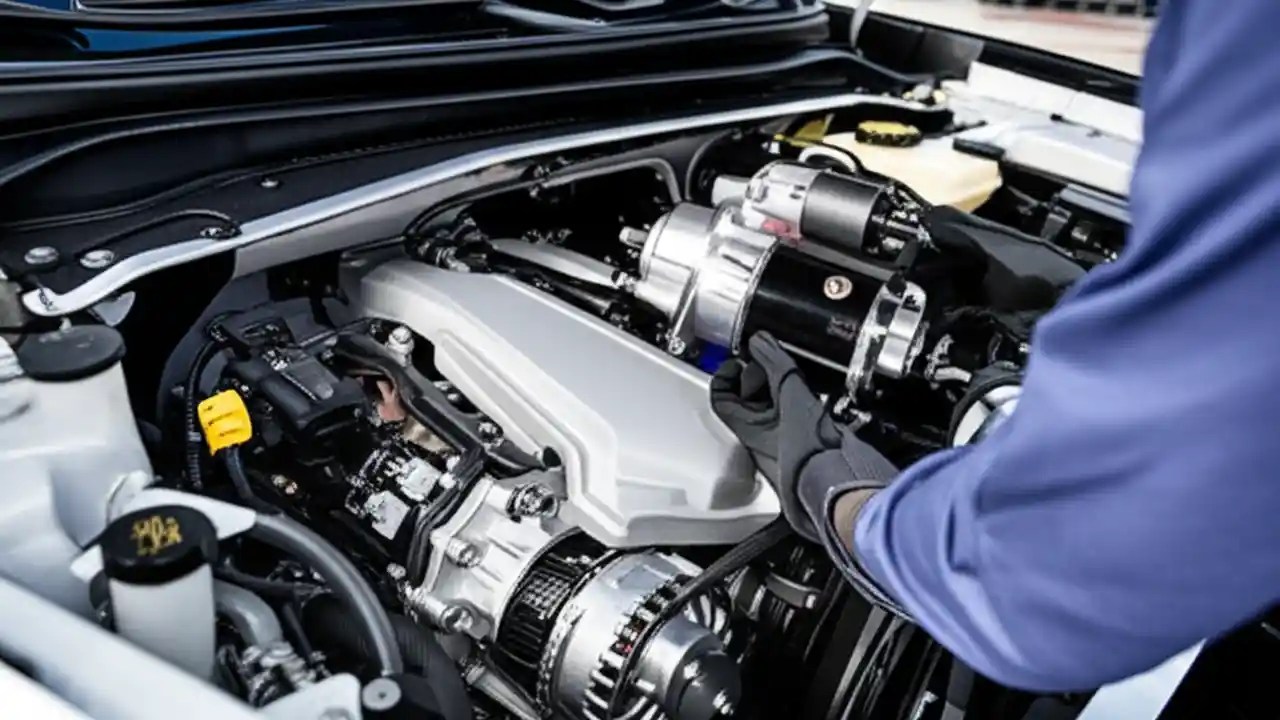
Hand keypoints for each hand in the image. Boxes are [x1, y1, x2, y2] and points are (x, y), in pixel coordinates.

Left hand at [711, 333, 843, 540]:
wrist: (841, 486)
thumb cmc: (812, 451)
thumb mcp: (791, 396)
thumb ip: (776, 365)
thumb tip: (759, 341)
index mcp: (746, 429)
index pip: (720, 397)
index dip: (726, 374)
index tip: (740, 359)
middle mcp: (757, 442)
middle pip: (745, 402)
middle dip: (756, 378)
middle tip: (771, 363)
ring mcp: (779, 448)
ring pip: (769, 412)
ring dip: (778, 392)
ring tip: (793, 378)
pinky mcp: (801, 452)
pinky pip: (789, 422)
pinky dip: (795, 406)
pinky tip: (811, 399)